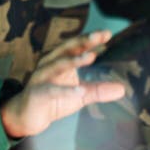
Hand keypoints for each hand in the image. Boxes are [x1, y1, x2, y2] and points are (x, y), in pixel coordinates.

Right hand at [0, 30, 124, 137]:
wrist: (26, 117)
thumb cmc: (53, 100)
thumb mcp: (80, 95)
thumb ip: (98, 90)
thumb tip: (122, 89)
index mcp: (61, 60)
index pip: (77, 45)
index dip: (91, 39)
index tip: (107, 33)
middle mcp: (51, 63)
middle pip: (67, 48)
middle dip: (83, 41)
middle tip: (99, 35)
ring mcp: (42, 77)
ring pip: (58, 64)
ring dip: (74, 60)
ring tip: (91, 56)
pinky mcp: (37, 93)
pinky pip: (52, 90)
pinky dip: (66, 91)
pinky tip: (79, 92)